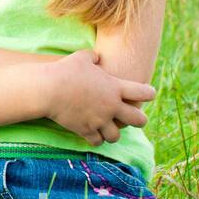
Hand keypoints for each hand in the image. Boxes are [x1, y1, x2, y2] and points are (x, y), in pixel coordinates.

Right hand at [41, 49, 155, 145]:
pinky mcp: (86, 130)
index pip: (145, 93)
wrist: (48, 89)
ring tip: (108, 129)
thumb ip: (92, 56)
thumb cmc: (64, 70)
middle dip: (139, 120)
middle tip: (132, 118)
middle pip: (139, 120)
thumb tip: (97, 57)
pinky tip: (91, 133)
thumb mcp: (81, 57)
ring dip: (113, 132)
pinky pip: (97, 141)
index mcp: (115, 88)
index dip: (149, 94)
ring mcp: (100, 120)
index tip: (146, 94)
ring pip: (117, 136)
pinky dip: (96, 139)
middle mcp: (112, 106)